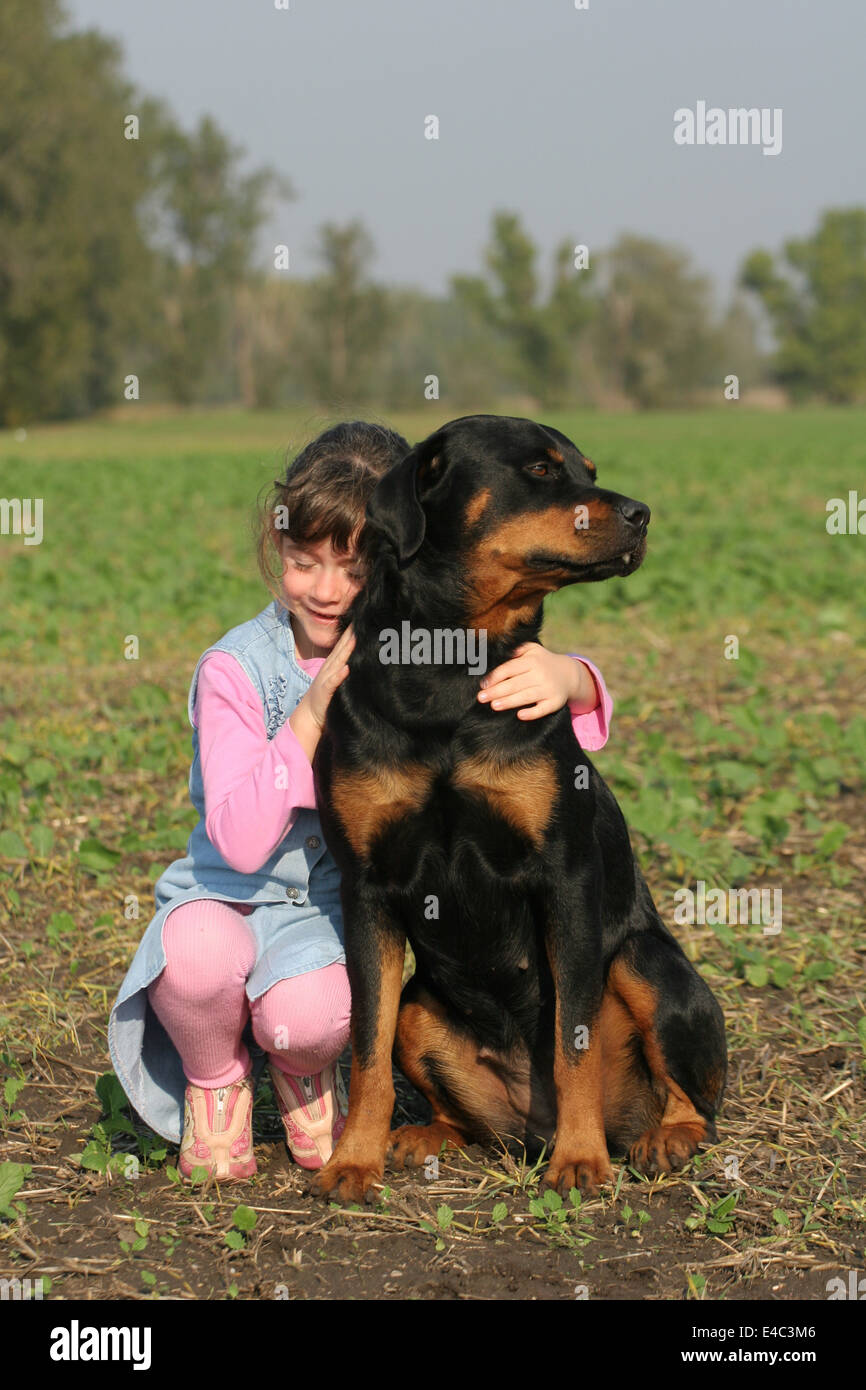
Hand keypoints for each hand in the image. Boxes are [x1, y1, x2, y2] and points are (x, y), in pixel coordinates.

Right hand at [301, 623, 355, 729]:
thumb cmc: (326, 697)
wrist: (309, 715)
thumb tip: (358, 661)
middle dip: (350, 634)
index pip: (344, 645)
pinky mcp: (325, 691)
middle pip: (341, 648)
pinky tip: (345, 668)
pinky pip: (332, 682)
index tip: (362, 619)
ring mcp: (326, 679)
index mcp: (333, 665)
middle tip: (361, 620)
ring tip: (355, 638)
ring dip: (346, 650)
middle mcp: (329, 668)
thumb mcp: (337, 679)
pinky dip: (338, 675)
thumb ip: (345, 669)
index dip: (352, 632)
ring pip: (337, 661)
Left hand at [476, 643, 596, 720]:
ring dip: (509, 701)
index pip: (510, 668)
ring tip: (494, 706)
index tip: (482, 685)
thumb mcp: (532, 649)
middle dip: (497, 691)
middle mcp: (540, 674)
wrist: (569, 674)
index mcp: (532, 661)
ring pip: (526, 696)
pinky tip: (520, 715)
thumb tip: (496, 653)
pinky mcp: (555, 702)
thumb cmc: (542, 662)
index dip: (495, 676)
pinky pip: (543, 709)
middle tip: (481, 698)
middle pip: (515, 684)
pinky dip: (532, 713)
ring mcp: (549, 689)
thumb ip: (516, 649)